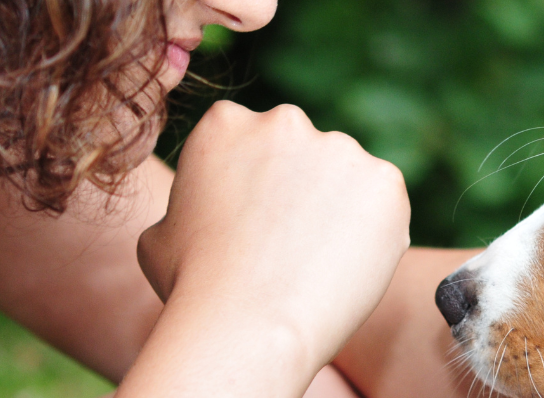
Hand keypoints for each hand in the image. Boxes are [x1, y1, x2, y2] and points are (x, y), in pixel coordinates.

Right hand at [137, 100, 409, 369]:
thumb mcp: (157, 237)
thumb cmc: (192, 289)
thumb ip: (183, 208)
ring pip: (347, 178)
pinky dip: (375, 232)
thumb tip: (191, 213)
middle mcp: (285, 122)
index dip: (254, 185)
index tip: (253, 224)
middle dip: (300, 190)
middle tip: (290, 247)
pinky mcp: (385, 181)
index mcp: (226, 124)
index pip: (250, 142)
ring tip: (317, 265)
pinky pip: (384, 204)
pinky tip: (346, 266)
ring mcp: (340, 148)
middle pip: (302, 153)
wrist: (247, 324)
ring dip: (339, 210)